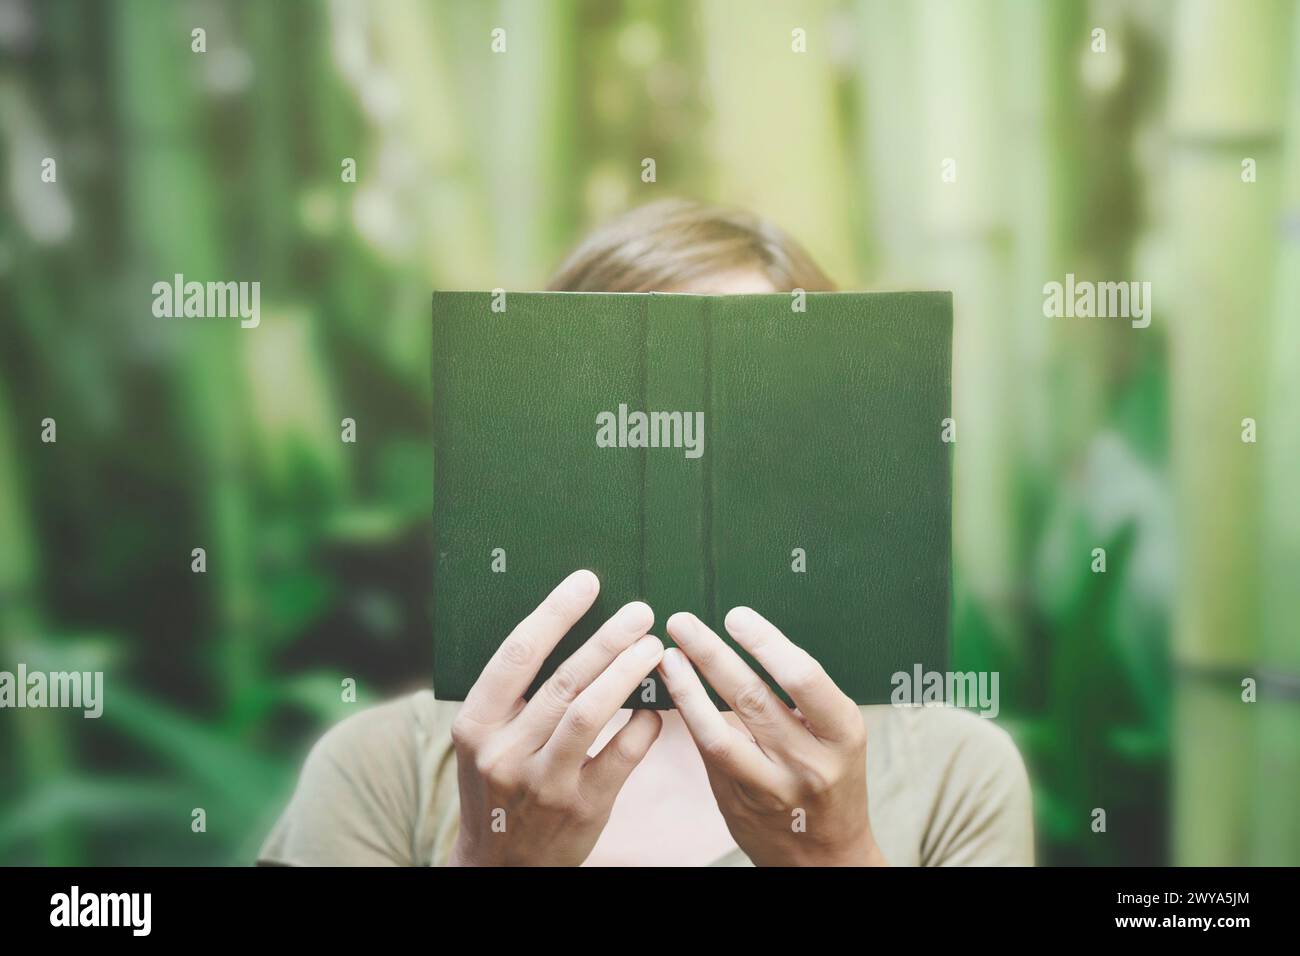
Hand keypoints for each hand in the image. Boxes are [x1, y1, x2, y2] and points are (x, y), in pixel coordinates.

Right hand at [448, 570, 663, 865]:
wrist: (500, 865)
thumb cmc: (501, 783)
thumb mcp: (488, 739)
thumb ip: (517, 694)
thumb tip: (569, 624)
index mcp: (476, 725)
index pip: (516, 656)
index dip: (554, 614)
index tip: (586, 582)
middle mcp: (503, 753)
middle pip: (562, 681)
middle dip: (606, 640)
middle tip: (640, 612)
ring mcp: (543, 783)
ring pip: (589, 714)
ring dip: (626, 674)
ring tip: (653, 648)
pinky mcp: (582, 808)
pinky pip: (622, 756)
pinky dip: (643, 725)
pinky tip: (659, 706)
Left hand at [659, 607, 884, 866]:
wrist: (826, 858)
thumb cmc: (831, 777)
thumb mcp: (835, 735)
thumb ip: (799, 697)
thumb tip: (745, 638)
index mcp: (842, 733)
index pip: (803, 678)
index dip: (766, 643)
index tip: (736, 617)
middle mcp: (809, 762)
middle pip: (753, 698)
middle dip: (712, 655)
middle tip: (683, 622)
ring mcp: (771, 788)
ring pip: (719, 734)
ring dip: (687, 690)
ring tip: (667, 657)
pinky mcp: (738, 803)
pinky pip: (708, 753)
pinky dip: (689, 718)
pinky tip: (674, 691)